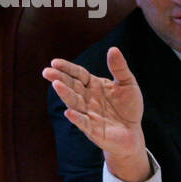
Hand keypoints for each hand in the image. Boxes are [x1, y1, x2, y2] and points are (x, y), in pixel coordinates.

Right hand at [44, 46, 149, 181]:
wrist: (133, 132)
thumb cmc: (129, 107)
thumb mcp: (128, 84)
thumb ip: (119, 68)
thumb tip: (113, 49)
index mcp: (93, 85)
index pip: (78, 74)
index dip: (67, 68)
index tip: (55, 62)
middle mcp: (87, 98)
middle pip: (72, 87)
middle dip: (60, 79)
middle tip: (47, 72)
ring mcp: (88, 114)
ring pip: (74, 103)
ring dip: (65, 95)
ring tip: (56, 85)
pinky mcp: (93, 130)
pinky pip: (83, 123)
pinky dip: (76, 118)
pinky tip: (69, 112)